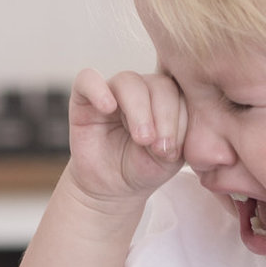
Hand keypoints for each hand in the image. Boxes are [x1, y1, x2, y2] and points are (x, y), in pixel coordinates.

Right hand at [64, 67, 188, 207]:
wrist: (112, 187)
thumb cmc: (143, 168)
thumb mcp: (169, 157)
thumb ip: (179, 134)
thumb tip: (177, 119)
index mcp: (168, 99)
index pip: (181, 92)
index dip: (181, 119)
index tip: (173, 152)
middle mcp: (143, 90)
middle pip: (159, 83)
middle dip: (164, 116)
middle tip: (157, 147)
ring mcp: (113, 91)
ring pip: (129, 81)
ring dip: (138, 109)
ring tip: (141, 139)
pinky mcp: (84, 97)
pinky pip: (88, 79)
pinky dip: (98, 89)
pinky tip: (107, 108)